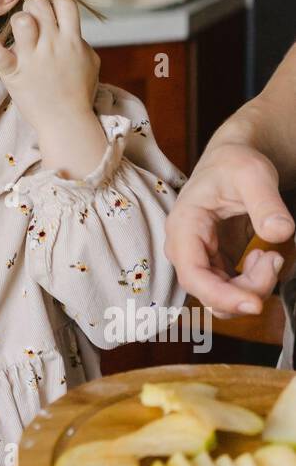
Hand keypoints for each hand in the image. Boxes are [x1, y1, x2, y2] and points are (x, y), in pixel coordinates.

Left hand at [0, 0, 106, 177]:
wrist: (66, 123)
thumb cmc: (79, 93)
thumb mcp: (90, 63)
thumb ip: (81, 42)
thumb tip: (72, 30)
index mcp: (72, 40)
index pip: (64, 2)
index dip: (54, 2)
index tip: (50, 15)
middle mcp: (53, 45)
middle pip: (39, 5)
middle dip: (32, 7)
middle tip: (31, 23)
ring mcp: (33, 59)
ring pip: (20, 20)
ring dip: (16, 22)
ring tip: (18, 36)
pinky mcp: (14, 74)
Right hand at [164, 143, 293, 316]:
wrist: (231, 162)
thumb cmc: (234, 164)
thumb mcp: (254, 174)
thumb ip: (266, 203)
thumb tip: (280, 233)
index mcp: (184, 226)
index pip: (193, 275)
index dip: (222, 296)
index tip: (255, 303)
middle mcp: (185, 248)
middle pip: (210, 292)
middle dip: (248, 289)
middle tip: (275, 258)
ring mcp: (199, 259)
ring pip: (221, 297)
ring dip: (252, 287)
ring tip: (271, 255)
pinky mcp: (215, 264)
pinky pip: (232, 289)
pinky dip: (253, 282)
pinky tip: (264, 257)